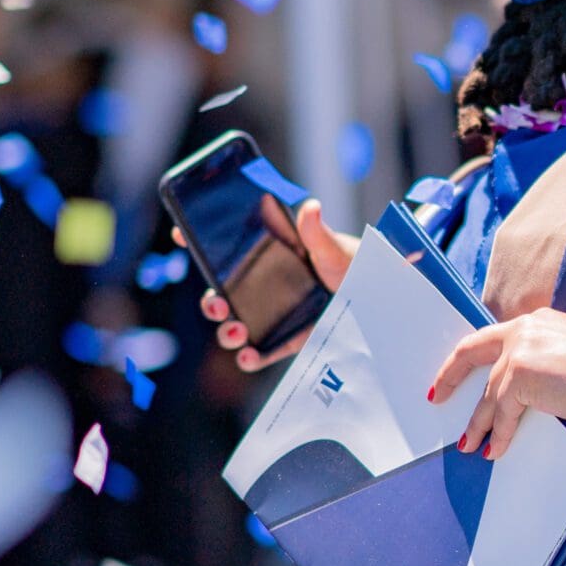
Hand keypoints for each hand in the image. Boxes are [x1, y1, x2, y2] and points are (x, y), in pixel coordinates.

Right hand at [180, 199, 357, 370]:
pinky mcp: (292, 337)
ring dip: (228, 330)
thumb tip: (310, 208)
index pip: (229, 250)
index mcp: (271, 256)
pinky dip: (253, 356)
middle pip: (226, 294)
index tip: (181, 235)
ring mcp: (278, 313)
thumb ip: (318, 234)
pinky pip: (267, 349)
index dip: (201, 243)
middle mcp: (268, 285)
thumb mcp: (335, 249)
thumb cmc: (356, 265)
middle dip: (212, 302)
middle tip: (216, 305)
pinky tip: (246, 357)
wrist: (384, 297)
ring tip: (233, 331)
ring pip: (240, 324)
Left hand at [428, 308, 565, 460]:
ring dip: (478, 423)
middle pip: (473, 352)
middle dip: (451, 376)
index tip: (460, 371)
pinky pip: (502, 414)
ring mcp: (521, 352)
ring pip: (489, 394)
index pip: (495, 335)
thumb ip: (548, 360)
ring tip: (469, 443)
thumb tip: (528, 388)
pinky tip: (495, 450)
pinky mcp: (520, 377)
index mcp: (540, 320)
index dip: (475, 357)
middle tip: (438, 396)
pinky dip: (499, 435)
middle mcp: (526, 328)